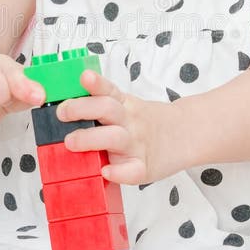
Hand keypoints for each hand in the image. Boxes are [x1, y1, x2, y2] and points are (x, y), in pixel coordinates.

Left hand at [56, 69, 168, 184]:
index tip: (83, 77)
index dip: (96, 83)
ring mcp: (138, 144)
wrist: (187, 134)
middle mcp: (130, 121)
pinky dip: (118, 172)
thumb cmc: (147, 122)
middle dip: (81, 109)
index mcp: (125, 105)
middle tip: (62, 114)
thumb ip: (103, 104)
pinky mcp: (144, 167)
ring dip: (91, 138)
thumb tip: (64, 104)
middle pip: (107, 109)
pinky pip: (131, 171)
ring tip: (70, 143)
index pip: (109, 90)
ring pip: (114, 138)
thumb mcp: (129, 105)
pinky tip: (105, 172)